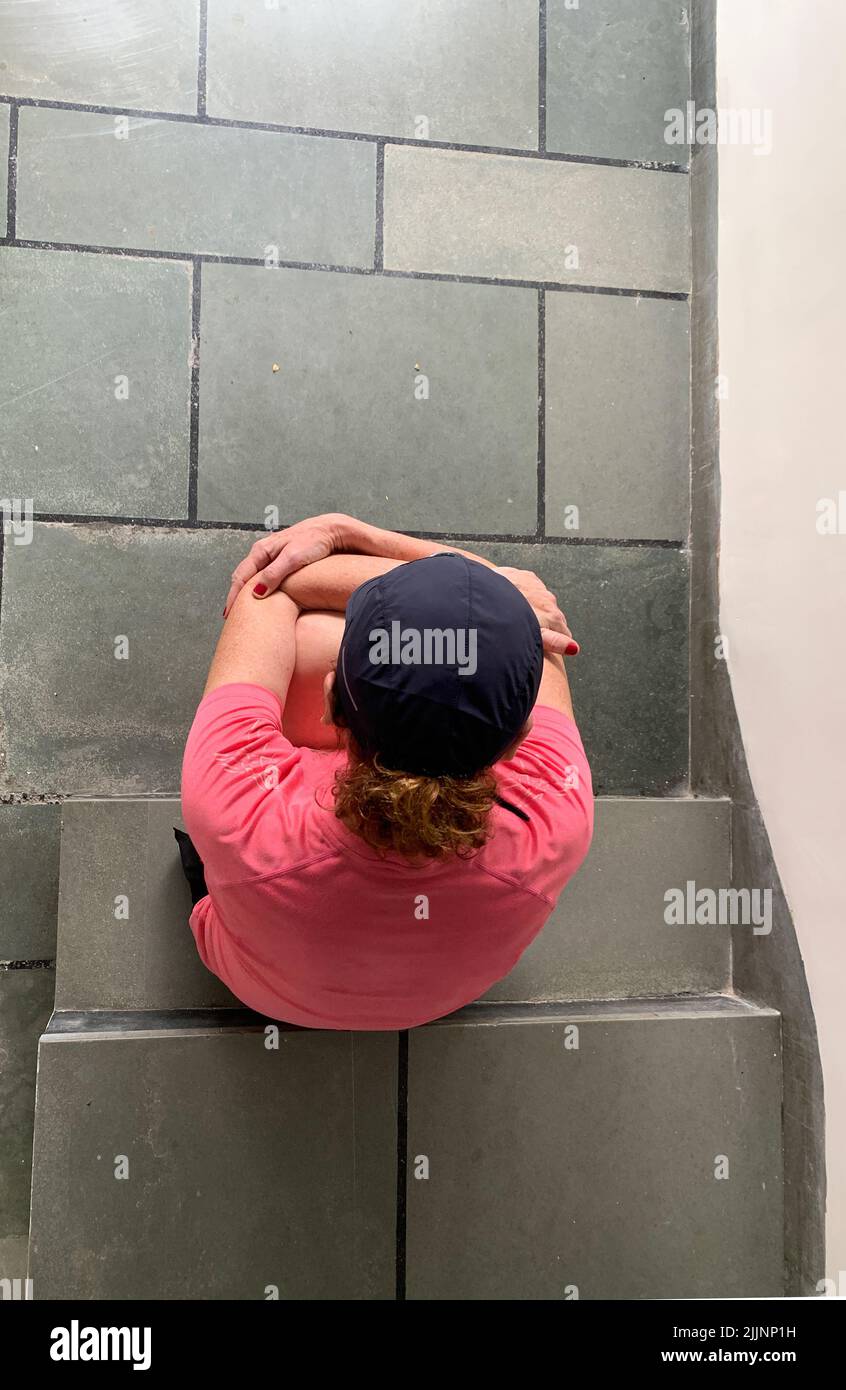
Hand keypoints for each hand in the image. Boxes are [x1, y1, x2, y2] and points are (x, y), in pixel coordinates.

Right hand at [224, 514, 350, 615]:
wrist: (333, 530)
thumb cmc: (315, 541)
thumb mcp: (293, 558)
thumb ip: (274, 574)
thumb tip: (256, 592)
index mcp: (262, 550)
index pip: (240, 576)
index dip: (233, 596)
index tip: (229, 614)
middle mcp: (264, 552)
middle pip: (243, 576)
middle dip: (236, 595)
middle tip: (233, 615)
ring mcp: (273, 555)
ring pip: (254, 576)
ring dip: (247, 591)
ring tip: (244, 608)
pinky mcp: (283, 559)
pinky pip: (264, 575)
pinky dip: (259, 587)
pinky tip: (262, 596)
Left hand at [497, 567, 578, 656]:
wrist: (488, 593)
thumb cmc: (507, 620)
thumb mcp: (533, 636)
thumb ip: (555, 642)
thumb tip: (574, 648)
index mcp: (554, 616)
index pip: (564, 634)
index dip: (555, 643)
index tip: (542, 647)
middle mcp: (550, 600)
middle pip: (553, 618)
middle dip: (544, 626)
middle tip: (526, 633)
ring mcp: (539, 587)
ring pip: (542, 603)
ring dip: (534, 610)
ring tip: (516, 618)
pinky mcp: (527, 577)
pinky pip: (531, 588)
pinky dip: (524, 595)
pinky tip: (512, 602)